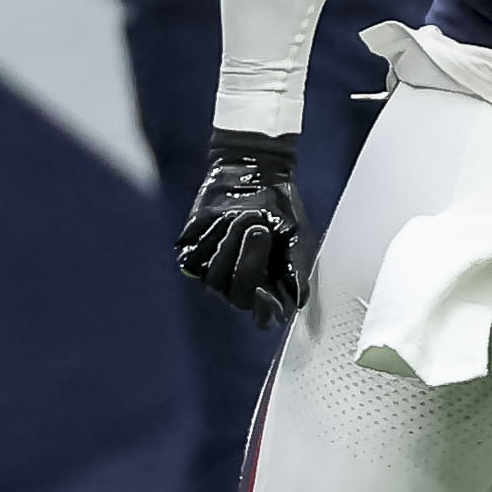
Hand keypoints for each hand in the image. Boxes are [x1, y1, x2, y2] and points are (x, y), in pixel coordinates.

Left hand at [177, 131, 306, 321]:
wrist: (256, 175)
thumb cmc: (282, 211)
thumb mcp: (298, 238)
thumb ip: (297, 269)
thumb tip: (296, 301)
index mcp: (269, 287)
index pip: (264, 317)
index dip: (264, 310)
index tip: (266, 292)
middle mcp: (240, 285)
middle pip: (237, 297)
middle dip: (249, 264)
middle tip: (259, 230)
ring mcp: (215, 272)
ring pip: (214, 280)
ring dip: (230, 246)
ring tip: (245, 216)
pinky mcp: (192, 255)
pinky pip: (194, 259)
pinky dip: (211, 237)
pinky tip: (222, 218)